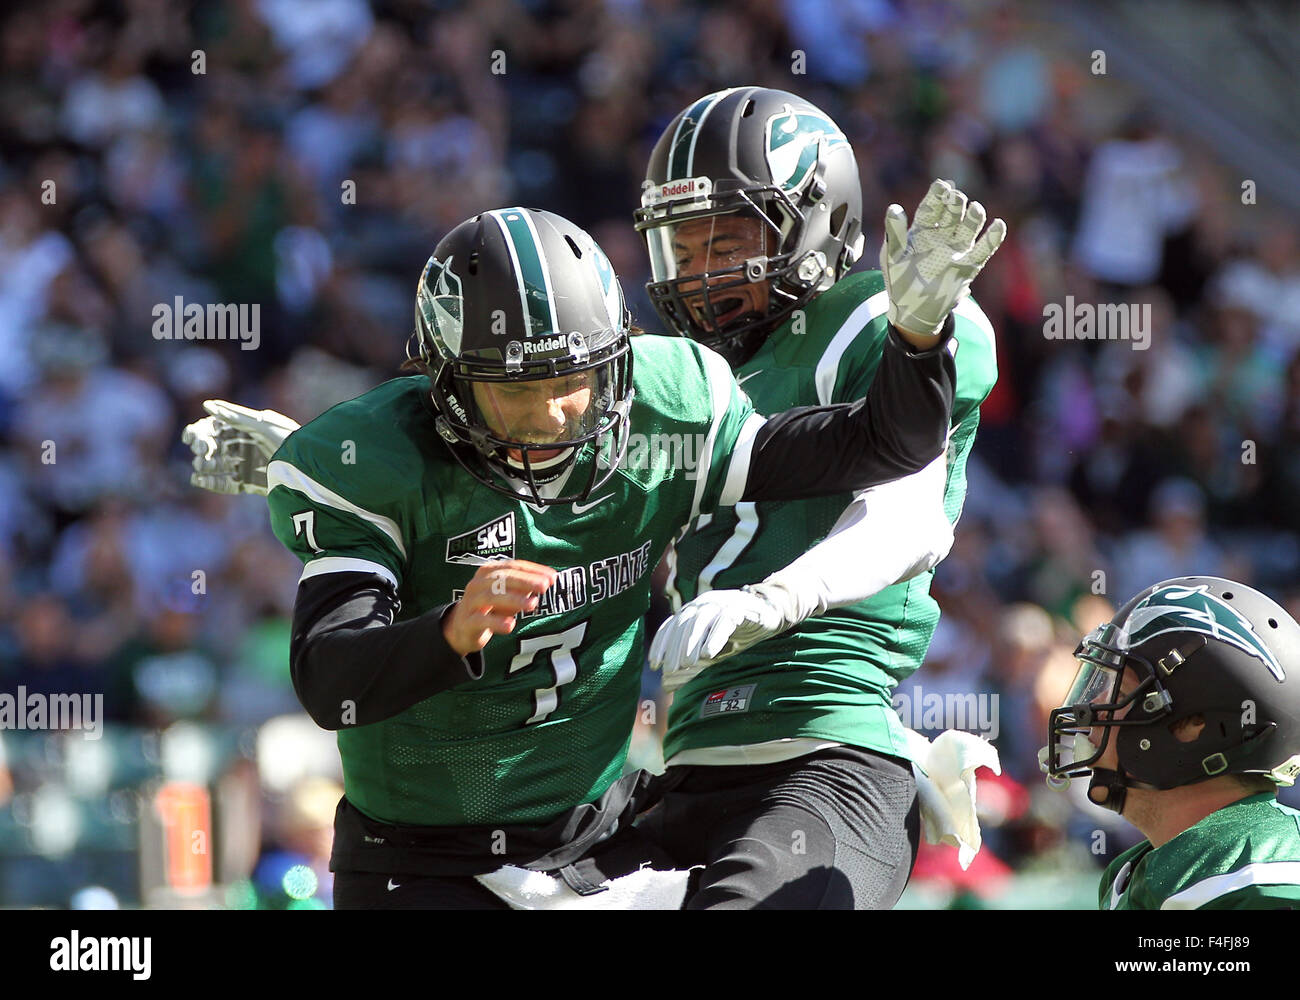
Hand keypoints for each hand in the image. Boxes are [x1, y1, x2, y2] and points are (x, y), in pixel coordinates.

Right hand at [182, 399, 299, 494]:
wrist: (310, 471)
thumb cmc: (290, 441)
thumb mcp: (263, 426)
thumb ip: (236, 417)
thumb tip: (208, 405)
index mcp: (248, 428)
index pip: (217, 427)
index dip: (201, 432)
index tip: (191, 438)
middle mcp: (245, 445)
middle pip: (215, 447)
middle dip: (205, 449)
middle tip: (201, 453)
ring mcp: (247, 464)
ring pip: (218, 465)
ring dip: (206, 465)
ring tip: (200, 465)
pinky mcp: (250, 482)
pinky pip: (226, 483)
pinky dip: (213, 482)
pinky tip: (200, 480)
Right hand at [443, 560, 557, 656]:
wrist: (461, 628)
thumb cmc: (489, 608)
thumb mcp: (509, 595)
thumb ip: (525, 588)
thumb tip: (548, 580)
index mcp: (489, 572)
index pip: (513, 566)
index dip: (533, 570)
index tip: (552, 577)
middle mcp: (478, 583)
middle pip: (502, 578)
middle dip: (526, 581)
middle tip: (545, 586)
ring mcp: (471, 602)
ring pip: (491, 596)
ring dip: (514, 599)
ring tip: (532, 604)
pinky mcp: (467, 621)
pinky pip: (482, 620)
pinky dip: (496, 622)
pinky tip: (511, 625)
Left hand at [649, 584, 793, 691]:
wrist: (770, 613)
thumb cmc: (736, 632)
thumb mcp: (711, 651)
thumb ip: (690, 665)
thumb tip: (667, 685)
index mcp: (693, 610)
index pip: (671, 625)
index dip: (660, 645)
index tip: (654, 665)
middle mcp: (704, 603)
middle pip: (683, 624)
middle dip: (675, 648)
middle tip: (671, 670)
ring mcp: (721, 603)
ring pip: (701, 621)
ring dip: (692, 643)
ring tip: (687, 664)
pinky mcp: (740, 608)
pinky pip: (725, 621)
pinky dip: (715, 637)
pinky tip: (709, 654)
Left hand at [880, 179, 1005, 343]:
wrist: (912, 310)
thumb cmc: (899, 280)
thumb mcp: (892, 256)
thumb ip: (894, 233)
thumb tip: (894, 208)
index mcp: (921, 229)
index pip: (931, 207)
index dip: (937, 195)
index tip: (942, 185)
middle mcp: (941, 235)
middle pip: (952, 213)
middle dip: (955, 204)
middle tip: (956, 197)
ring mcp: (956, 248)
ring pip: (969, 226)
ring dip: (974, 216)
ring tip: (976, 209)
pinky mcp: (969, 264)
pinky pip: (984, 248)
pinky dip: (993, 237)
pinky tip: (998, 225)